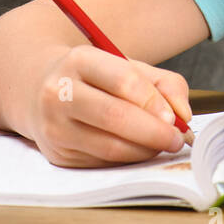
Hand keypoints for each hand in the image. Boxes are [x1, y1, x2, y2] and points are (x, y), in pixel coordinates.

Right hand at [29, 46, 192, 166]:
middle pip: (114, 116)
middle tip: (176, 139)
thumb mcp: (126, 66)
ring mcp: (54, 126)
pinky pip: (101, 162)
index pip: (123, 81)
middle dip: (153, 132)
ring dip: (144, 150)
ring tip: (161, 145)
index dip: (153, 102)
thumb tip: (183, 115)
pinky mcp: (57, 154)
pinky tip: (137, 150)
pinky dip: (127, 160)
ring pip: (108, 146)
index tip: (175, 117)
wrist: (40, 90)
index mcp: (79, 60)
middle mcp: (59, 92)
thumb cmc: (95, 78)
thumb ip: (163, 83)